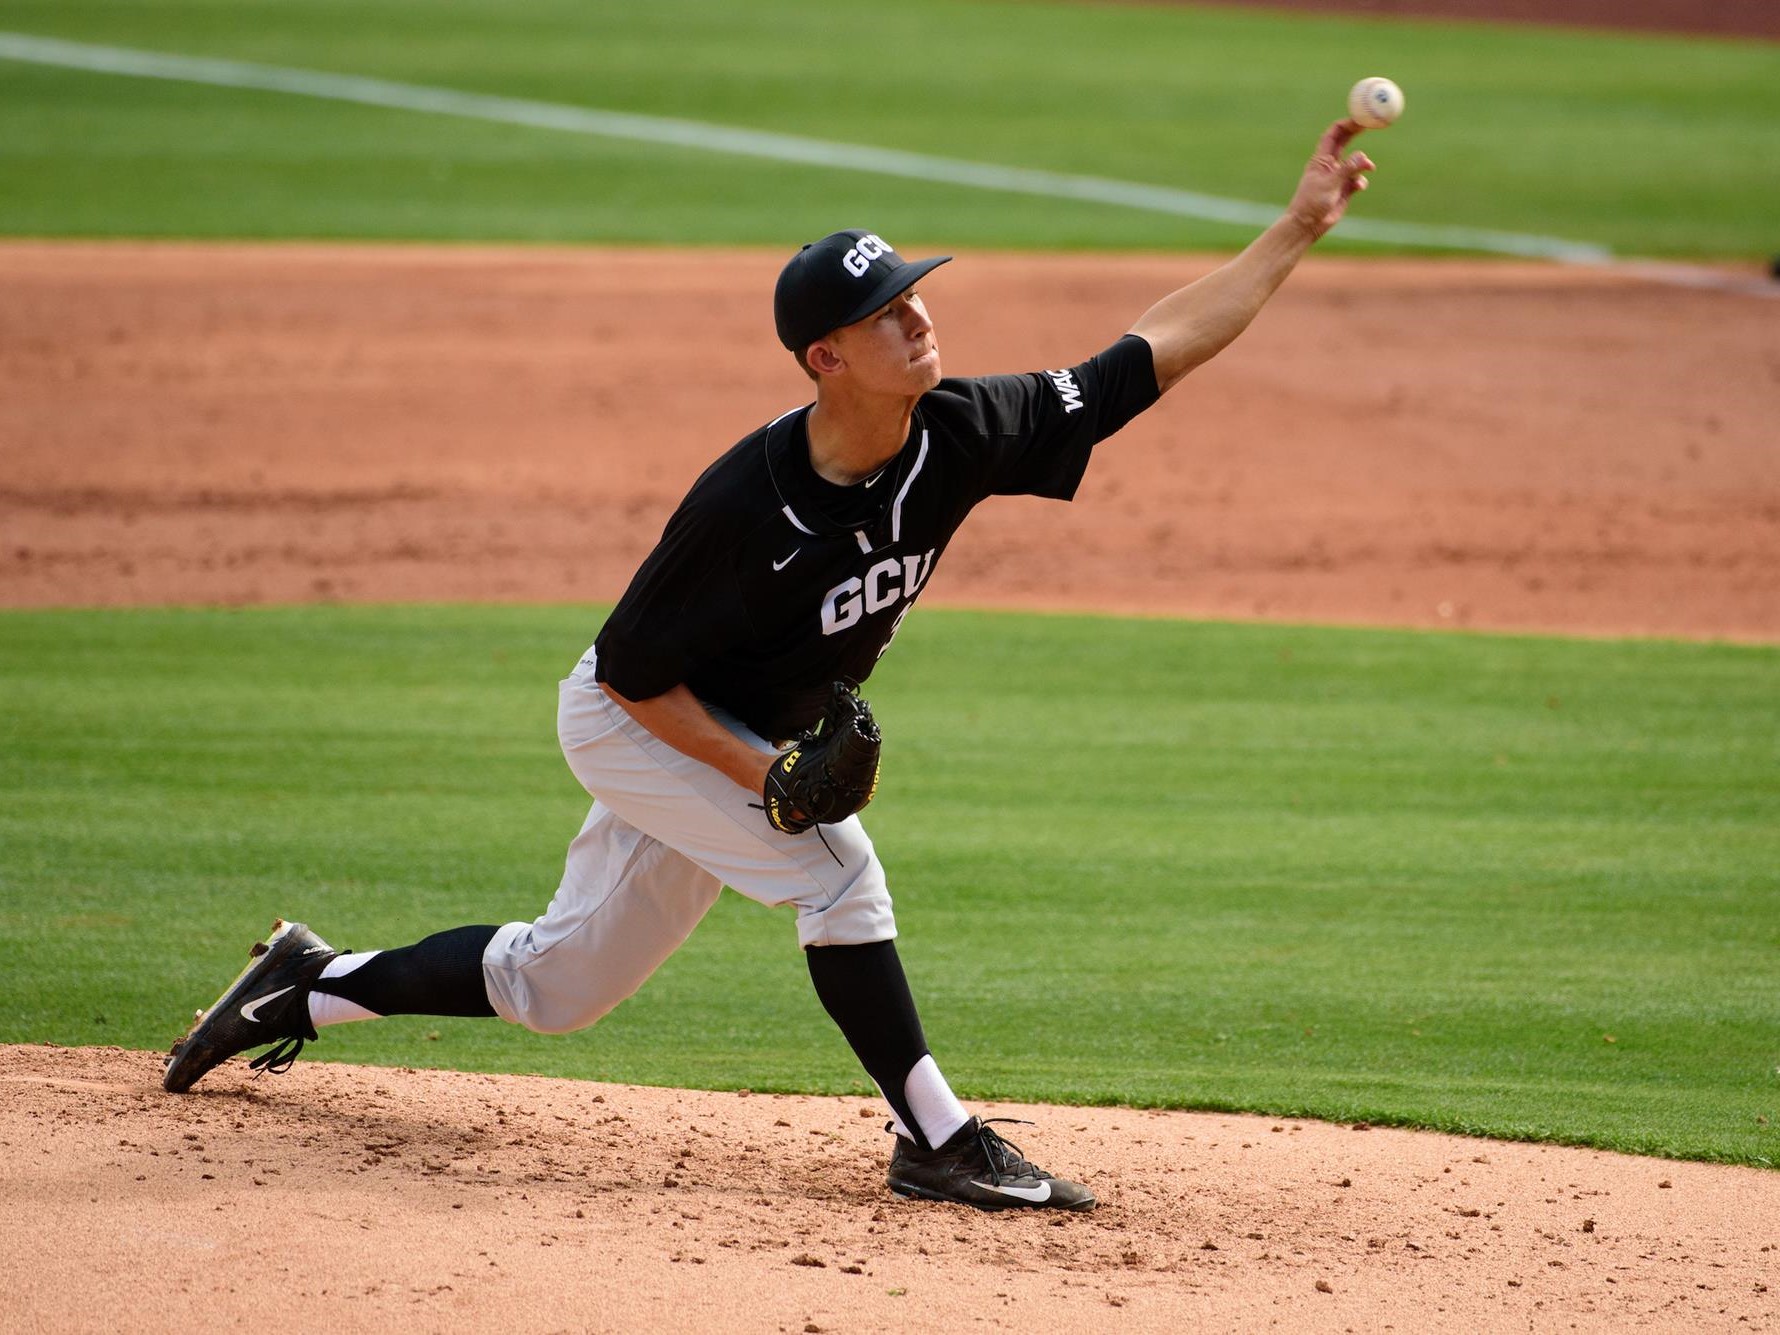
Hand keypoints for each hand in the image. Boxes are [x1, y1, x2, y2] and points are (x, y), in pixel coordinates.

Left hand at [1285, 120, 1375, 240]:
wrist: (1307, 224)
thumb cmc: (1311, 202)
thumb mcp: (1330, 183)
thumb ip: (1347, 169)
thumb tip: (1364, 157)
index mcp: (1321, 159)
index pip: (1333, 134)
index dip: (1346, 124)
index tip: (1361, 118)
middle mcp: (1330, 165)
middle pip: (1345, 141)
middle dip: (1357, 132)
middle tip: (1372, 123)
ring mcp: (1338, 177)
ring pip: (1355, 162)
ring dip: (1364, 163)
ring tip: (1369, 167)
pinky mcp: (1344, 190)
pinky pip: (1358, 180)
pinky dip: (1361, 181)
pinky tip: (1358, 188)